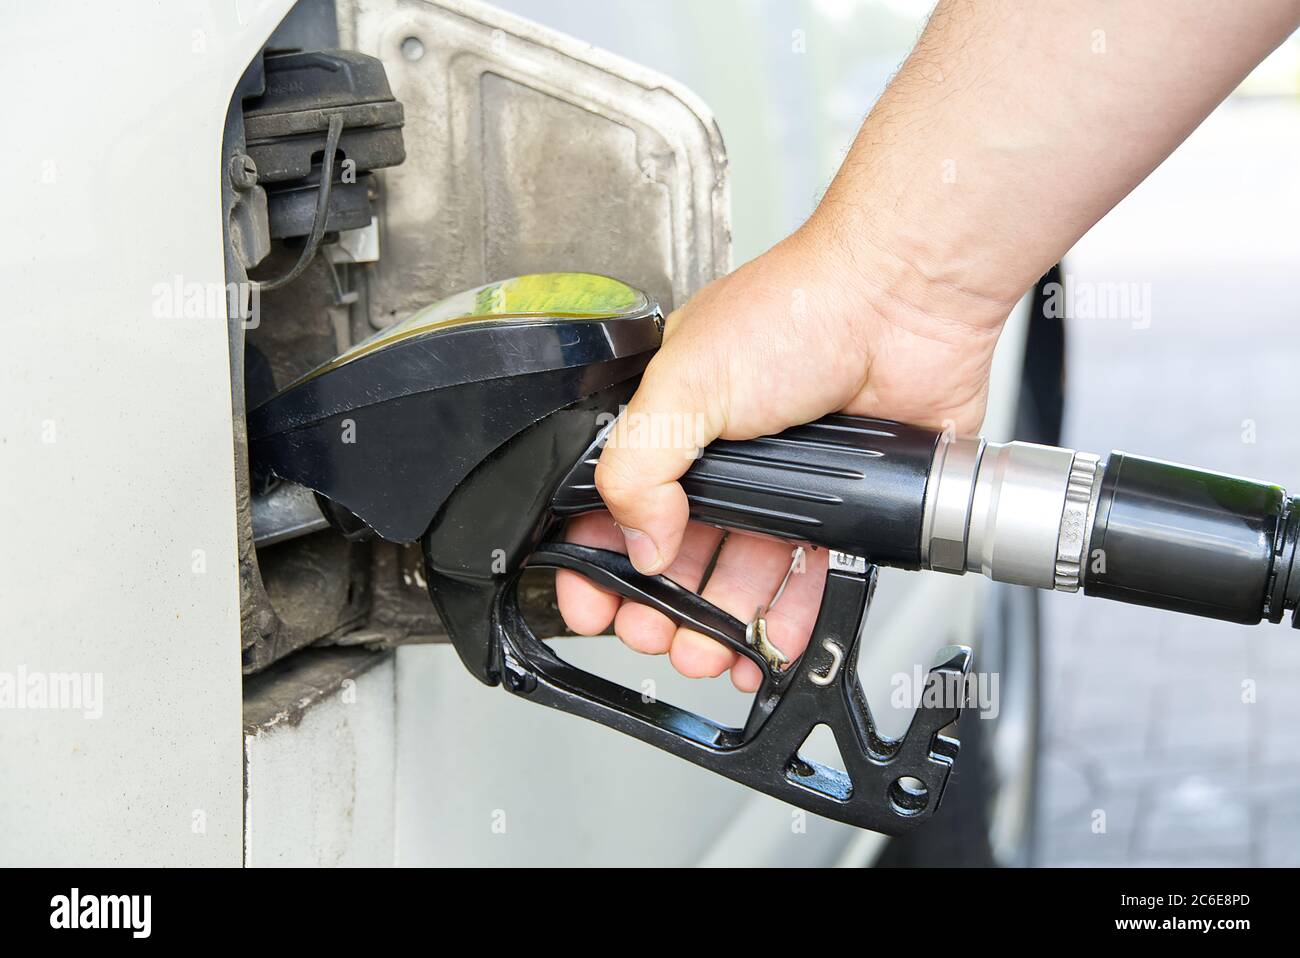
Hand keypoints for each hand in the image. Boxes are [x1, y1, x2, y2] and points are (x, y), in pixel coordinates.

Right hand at [556, 208, 1013, 690]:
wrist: (904, 302)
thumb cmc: (801, 310)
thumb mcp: (686, 381)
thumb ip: (639, 465)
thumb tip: (638, 541)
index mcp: (670, 419)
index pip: (615, 503)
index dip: (599, 557)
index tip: (594, 601)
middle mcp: (722, 454)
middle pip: (676, 552)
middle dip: (658, 605)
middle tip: (654, 635)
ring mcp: (782, 481)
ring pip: (737, 573)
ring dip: (717, 623)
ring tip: (707, 652)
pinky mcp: (838, 504)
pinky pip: (805, 575)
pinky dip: (785, 617)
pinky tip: (768, 642)